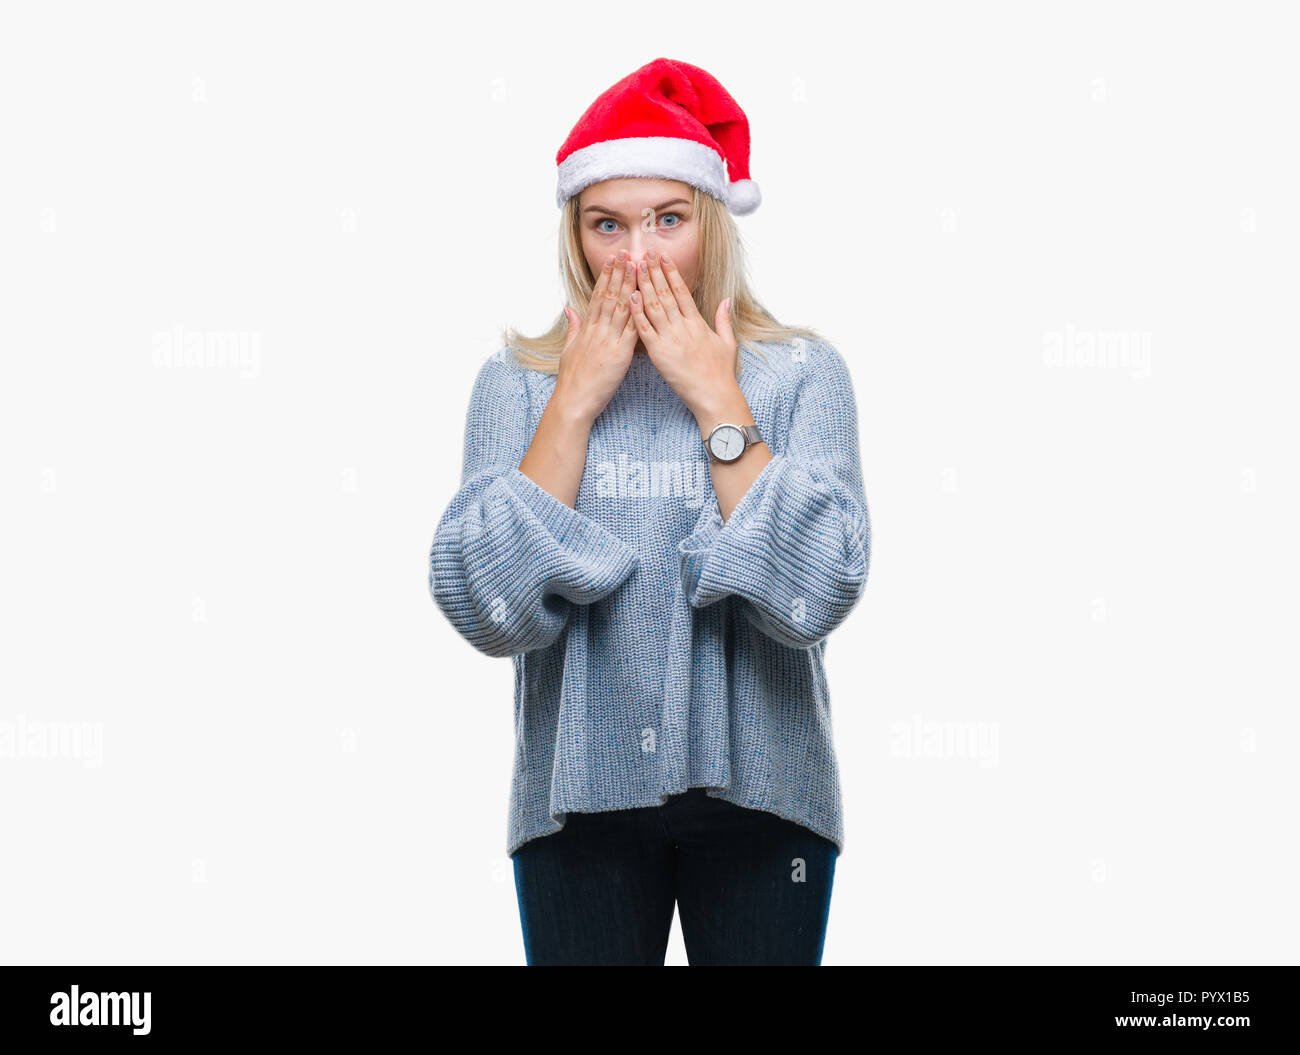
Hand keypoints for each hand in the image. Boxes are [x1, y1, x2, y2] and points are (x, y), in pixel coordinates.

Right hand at [552, 251, 639, 424]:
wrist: (573, 400)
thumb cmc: (572, 379)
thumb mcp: (569, 349)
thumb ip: (573, 327)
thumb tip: (569, 309)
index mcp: (587, 329)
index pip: (598, 296)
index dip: (606, 276)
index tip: (613, 259)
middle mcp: (598, 330)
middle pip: (610, 296)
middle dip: (620, 273)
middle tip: (627, 252)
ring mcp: (608, 341)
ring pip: (620, 307)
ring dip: (630, 285)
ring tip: (637, 265)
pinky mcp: (619, 355)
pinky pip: (631, 330)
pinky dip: (637, 313)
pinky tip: (643, 297)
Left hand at [629, 248, 738, 420]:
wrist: (714, 395)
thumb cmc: (721, 372)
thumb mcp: (728, 343)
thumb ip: (724, 319)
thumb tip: (726, 300)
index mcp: (698, 323)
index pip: (682, 291)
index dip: (671, 272)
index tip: (663, 257)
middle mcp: (683, 327)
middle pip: (665, 293)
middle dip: (653, 272)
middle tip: (643, 253)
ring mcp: (670, 339)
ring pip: (654, 306)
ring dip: (643, 285)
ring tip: (634, 267)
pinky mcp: (659, 353)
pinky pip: (645, 329)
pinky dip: (637, 312)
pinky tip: (630, 296)